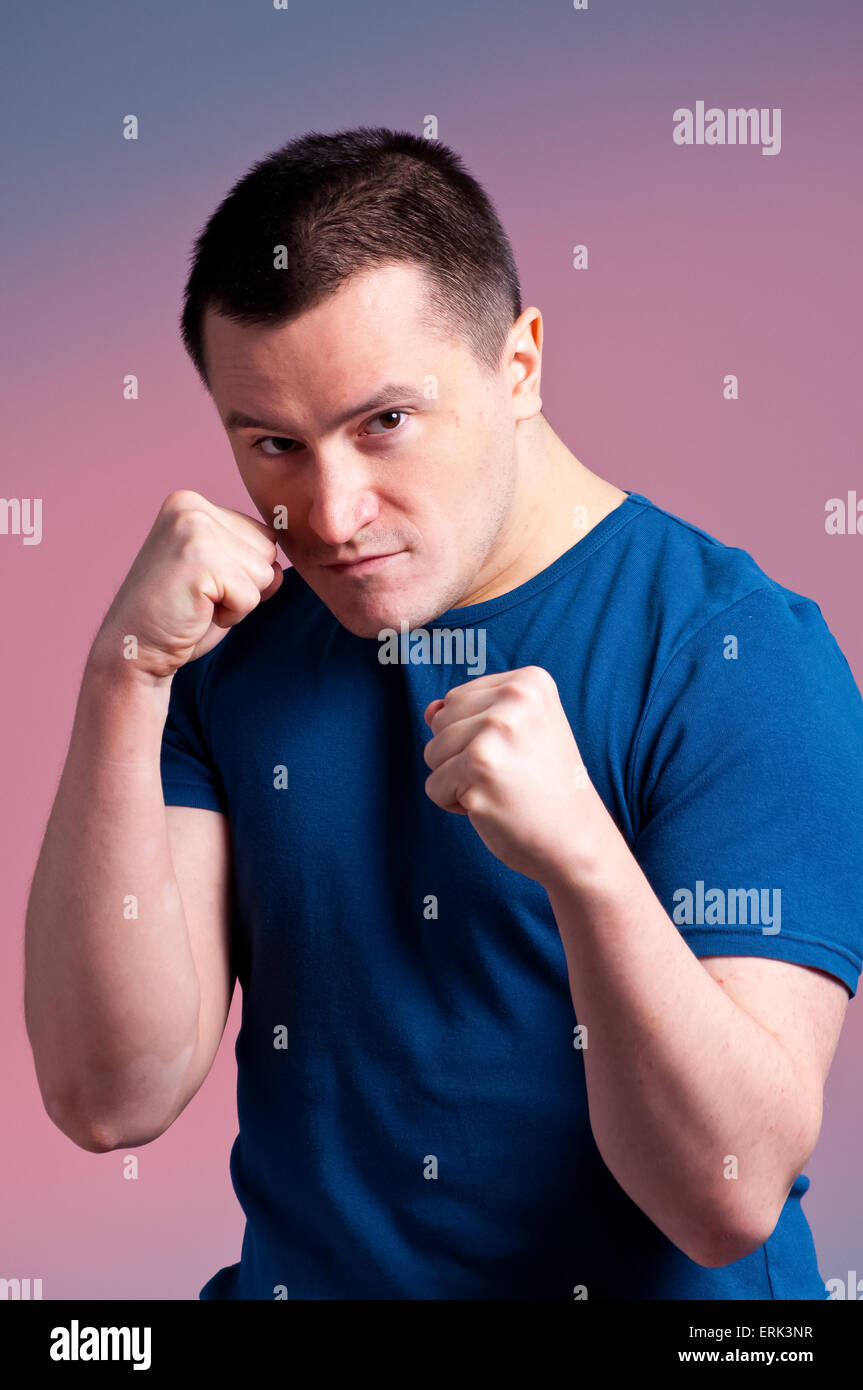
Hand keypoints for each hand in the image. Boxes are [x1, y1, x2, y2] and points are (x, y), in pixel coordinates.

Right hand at [90, 490, 282, 681]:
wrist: (135, 649)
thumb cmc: (179, 616)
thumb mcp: (222, 577)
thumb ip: (253, 560)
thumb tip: (279, 568)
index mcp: (192, 503)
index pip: (262, 537)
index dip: (242, 573)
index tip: (203, 584)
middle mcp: (191, 506)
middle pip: (267, 550)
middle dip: (243, 584)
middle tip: (199, 596)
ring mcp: (193, 528)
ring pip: (263, 572)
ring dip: (238, 600)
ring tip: (198, 603)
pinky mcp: (199, 558)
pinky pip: (251, 595)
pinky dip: (232, 615)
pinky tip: (197, 612)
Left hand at [423, 665, 604, 885]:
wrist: (577, 839)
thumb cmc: (543, 787)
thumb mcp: (516, 735)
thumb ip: (470, 714)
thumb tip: (430, 710)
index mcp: (530, 682)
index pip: (457, 700)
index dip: (474, 735)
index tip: (516, 754)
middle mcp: (515, 699)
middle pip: (440, 723)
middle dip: (460, 756)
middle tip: (510, 775)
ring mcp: (496, 733)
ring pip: (432, 752)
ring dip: (457, 780)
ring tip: (502, 788)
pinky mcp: (480, 769)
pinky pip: (434, 786)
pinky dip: (455, 804)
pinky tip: (494, 806)